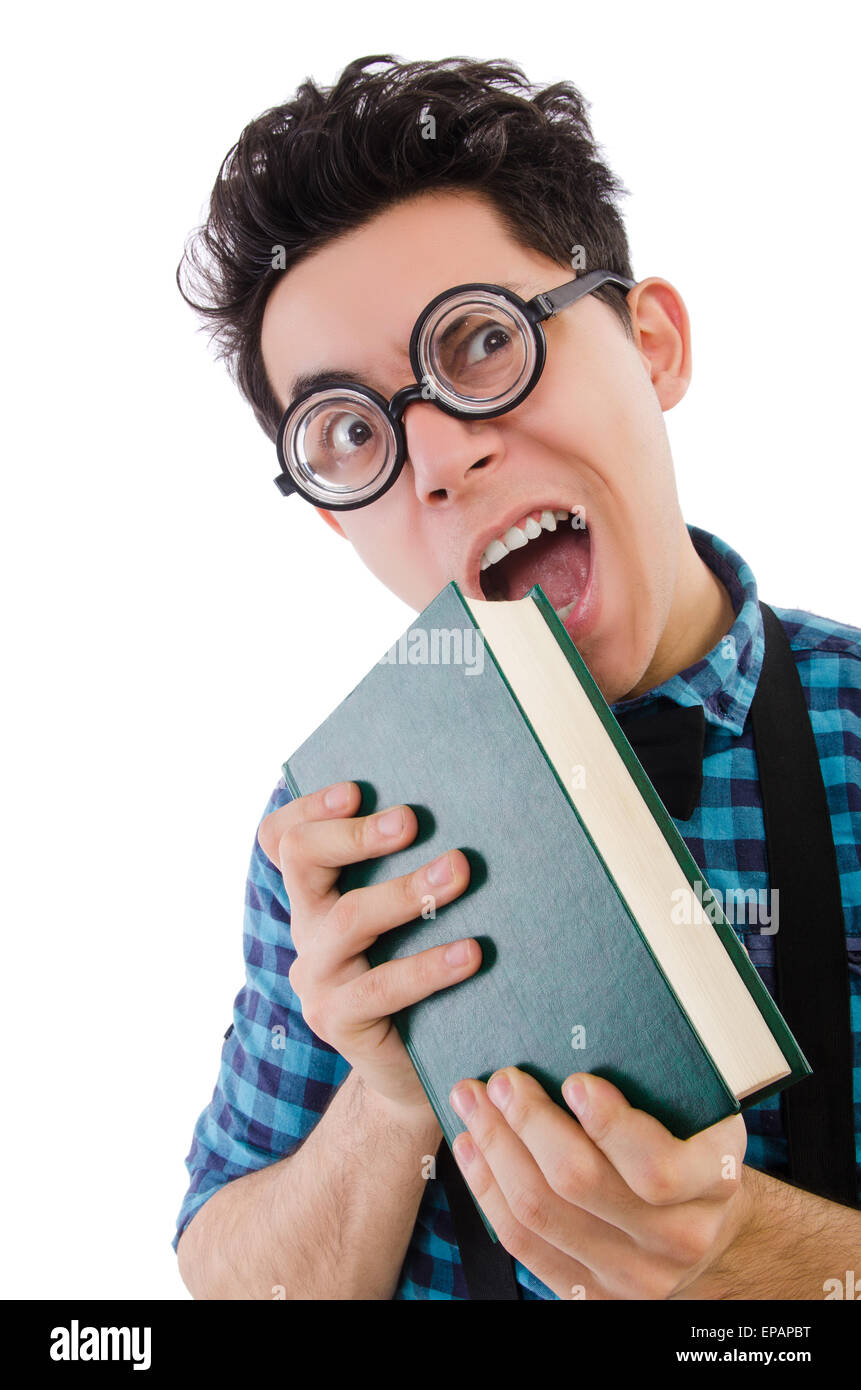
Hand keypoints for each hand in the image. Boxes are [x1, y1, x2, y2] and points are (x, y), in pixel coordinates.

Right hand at [257, 780, 478, 1116]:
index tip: (358, 789)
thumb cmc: (422, 977)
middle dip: (355, 834)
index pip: (283, 839)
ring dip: (407, 890)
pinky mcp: (338, 1020)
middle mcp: (306, 928)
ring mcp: (317, 976)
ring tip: (460, 871)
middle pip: (301, 860)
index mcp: (315, 895)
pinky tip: (472, 953)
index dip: (309, 807)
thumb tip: (470, 813)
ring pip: (348, 917)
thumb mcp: (407, 919)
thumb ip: (413, 871)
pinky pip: (382, 985)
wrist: (415, 1070)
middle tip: (412, 820)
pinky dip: (430, 965)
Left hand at [448, 1066, 750, 1299]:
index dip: (609, 1124)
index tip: (575, 1080)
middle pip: (581, 1184)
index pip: (657, 1167)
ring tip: (473, 1103)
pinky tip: (473, 1149)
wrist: (708, 1226)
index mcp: (715, 1181)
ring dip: (496, 1150)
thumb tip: (595, 1018)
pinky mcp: (591, 1292)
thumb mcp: (705, 1110)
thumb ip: (667, 1078)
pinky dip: (488, 1191)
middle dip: (529, 1123)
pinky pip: (524, 1245)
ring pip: (542, 1214)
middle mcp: (678, 1237)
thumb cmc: (694, 1144)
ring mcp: (633, 1275)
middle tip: (502, 1080)